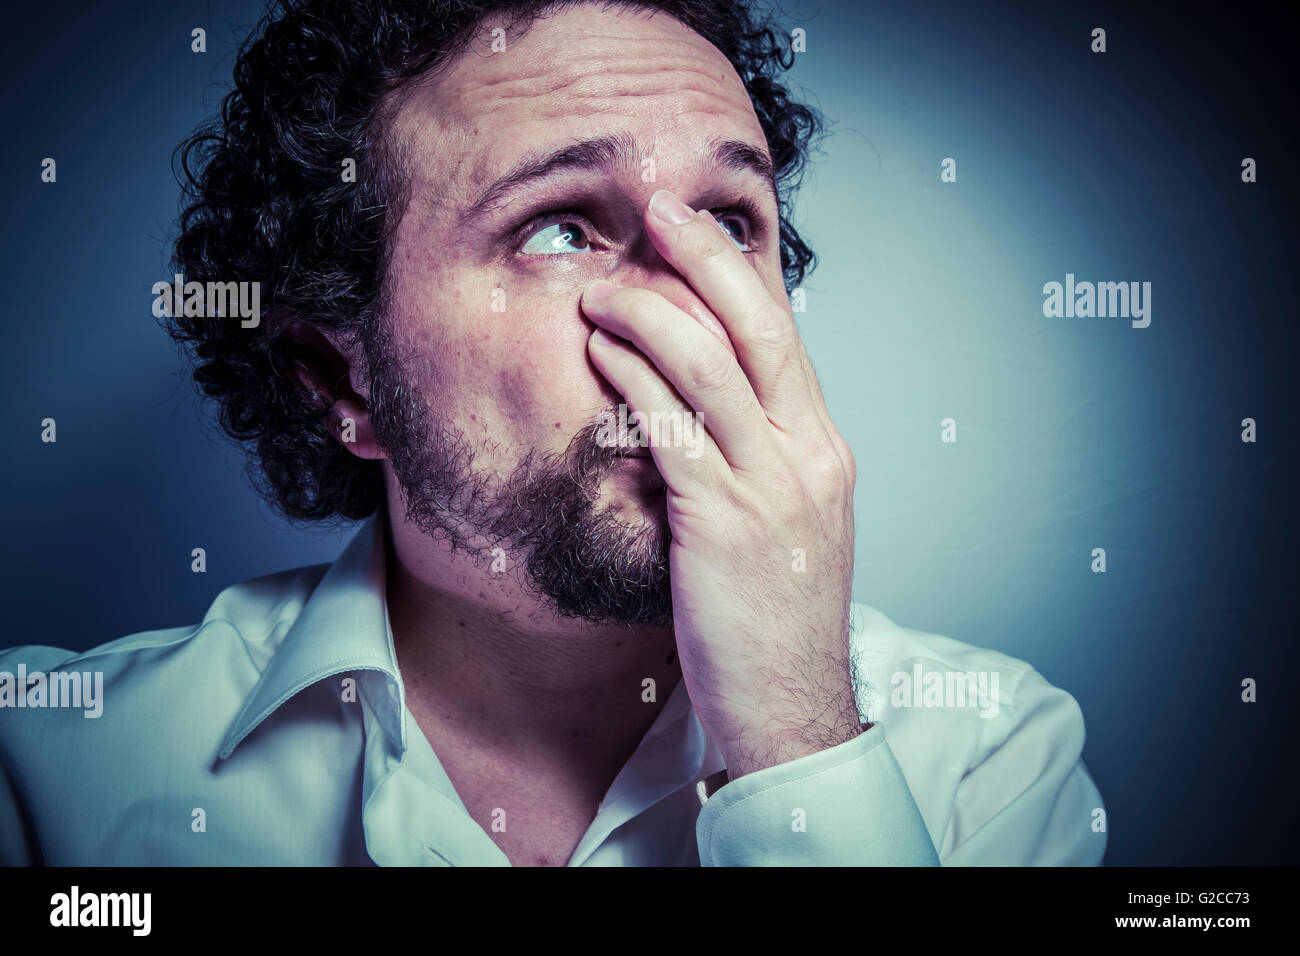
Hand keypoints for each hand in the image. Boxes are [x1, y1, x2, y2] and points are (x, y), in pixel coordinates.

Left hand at [580, 188, 861, 778]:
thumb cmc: (772, 616)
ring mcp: (771, 487)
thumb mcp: (784, 522)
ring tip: (601, 291)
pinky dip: (633, 381)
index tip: (696, 231)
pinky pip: (672, 430)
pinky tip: (601, 355)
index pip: (784, 339)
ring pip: (710, 368)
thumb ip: (756, 455)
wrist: (789, 706)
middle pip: (759, 329)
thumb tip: (705, 401)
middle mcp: (808, 456)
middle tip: (657, 209)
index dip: (738, 275)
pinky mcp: (724, 523)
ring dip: (649, 314)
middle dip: (705, 259)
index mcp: (823, 450)